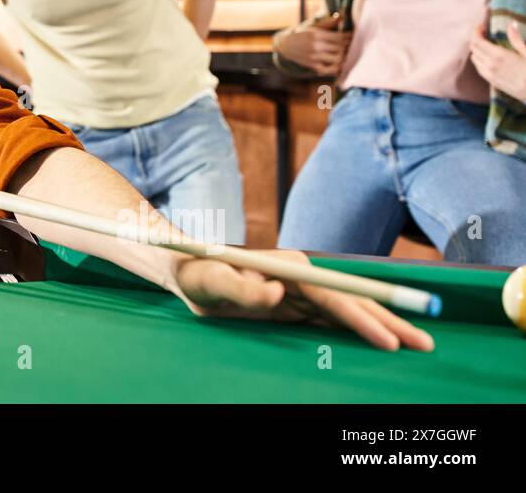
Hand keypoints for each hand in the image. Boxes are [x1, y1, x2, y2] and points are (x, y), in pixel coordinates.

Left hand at [172, 249, 434, 351]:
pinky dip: (360, 331)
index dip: (362, 318)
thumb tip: (277, 293)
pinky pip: (334, 321)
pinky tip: (381, 342)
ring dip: (383, 327)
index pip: (335, 296)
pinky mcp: (296, 304)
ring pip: (350, 312)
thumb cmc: (198, 272)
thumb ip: (242, 286)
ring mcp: (302, 290)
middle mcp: (303, 276)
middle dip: (389, 322)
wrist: (187, 269)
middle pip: (354, 301)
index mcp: (290, 267)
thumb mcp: (213, 281)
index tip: (387, 340)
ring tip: (416, 344)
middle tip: (424, 343)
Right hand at [273, 12, 351, 75]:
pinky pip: (327, 69)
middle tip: (352, 46)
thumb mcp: (313, 26)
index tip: (353, 37)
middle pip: (340, 48)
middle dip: (347, 47)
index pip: (339, 37)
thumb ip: (328, 22)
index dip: (349, 37)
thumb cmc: (302, 33)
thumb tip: (341, 15)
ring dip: (342, 57)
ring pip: (337, 59)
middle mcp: (315, 46)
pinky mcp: (312, 65)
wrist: (285, 45)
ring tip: (345, 54)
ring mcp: (314, 56)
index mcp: (317, 34)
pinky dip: (335, 69)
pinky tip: (338, 65)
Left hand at [469, 23, 525, 100]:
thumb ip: (516, 39)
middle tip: (484, 34)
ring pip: (474, 58)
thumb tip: (511, 24)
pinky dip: (479, 60)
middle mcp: (489, 65)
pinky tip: (487, 57)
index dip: (476, 32)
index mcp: (498, 55)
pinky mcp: (491, 81)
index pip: (477, 41)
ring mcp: (488, 74)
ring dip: (477, 49)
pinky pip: (478, 68)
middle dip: (476, 39)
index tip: (481, 26)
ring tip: (486, 44)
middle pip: (474, 48)